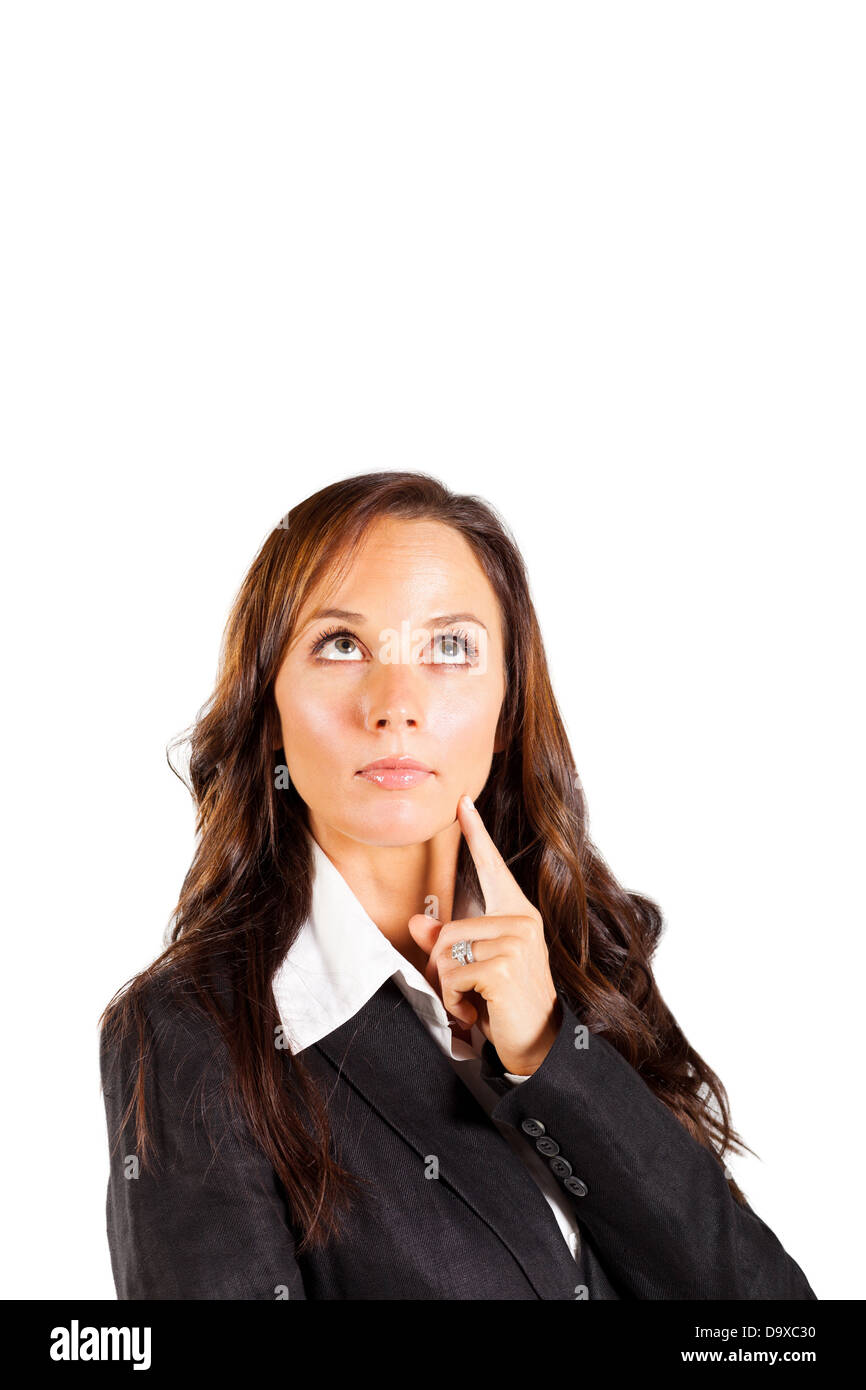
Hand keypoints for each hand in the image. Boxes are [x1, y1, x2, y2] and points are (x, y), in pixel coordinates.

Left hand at [407, 795, 561, 1075]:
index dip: (476, 833)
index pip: (493, 867)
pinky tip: (476, 1011)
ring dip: (449, 986)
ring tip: (475, 1001)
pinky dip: (453, 1000)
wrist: (539, 1045)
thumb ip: (448, 942)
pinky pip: (451, 973)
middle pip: (448, 929)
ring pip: (445, 951)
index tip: (462, 801)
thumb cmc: (507, 1005)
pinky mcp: (503, 965)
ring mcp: (515, 941)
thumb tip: (416, 922)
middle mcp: (521, 921)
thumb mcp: (476, 969)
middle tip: (467, 992)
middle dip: (444, 967)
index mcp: (518, 914)